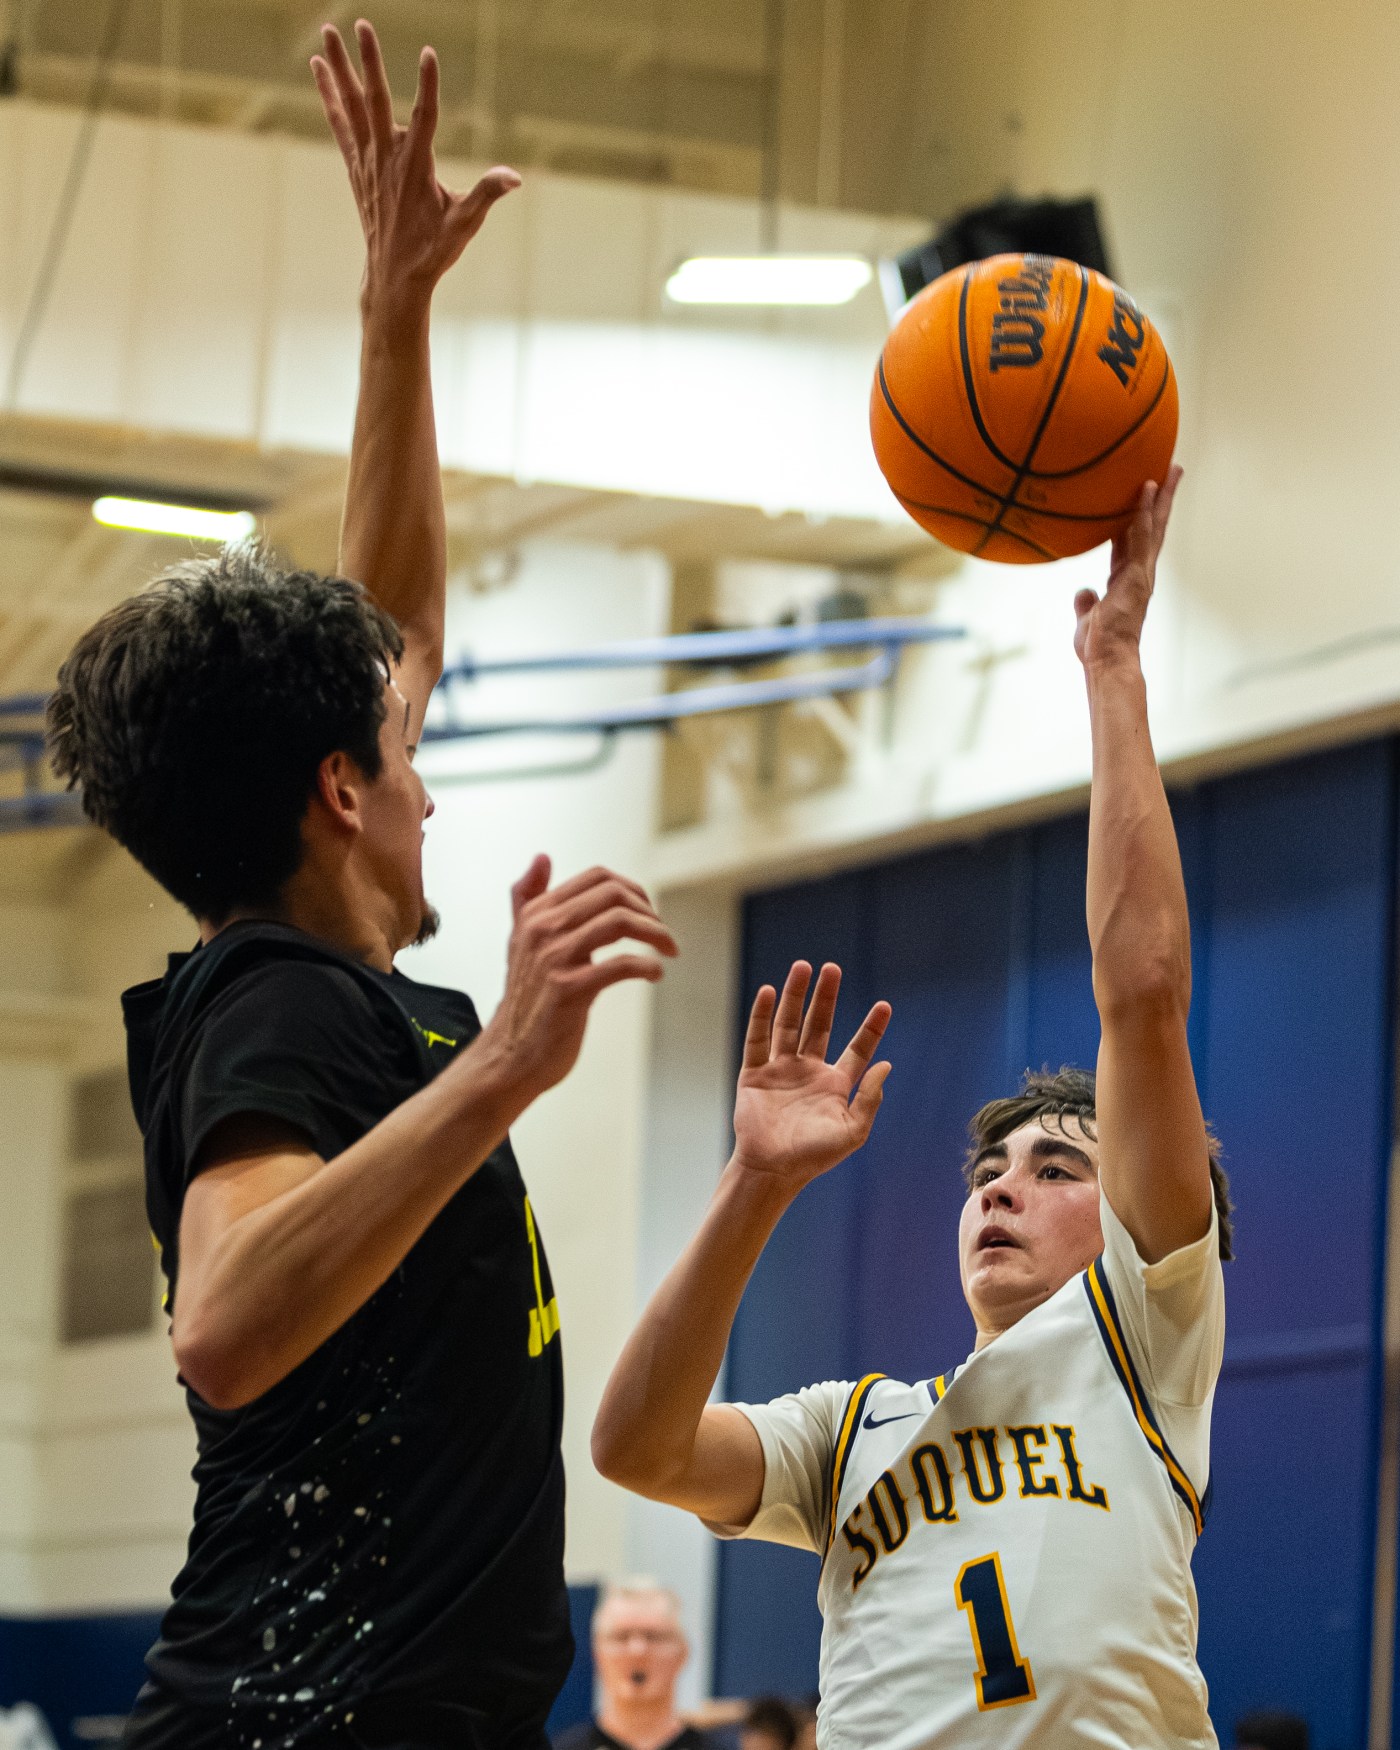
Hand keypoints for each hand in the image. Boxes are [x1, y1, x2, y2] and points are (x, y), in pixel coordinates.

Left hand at [312, 20, 519, 318]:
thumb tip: (513, 178)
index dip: (427, 86)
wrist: (395, 276)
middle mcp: (387, 158)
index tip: (428, 54)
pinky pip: (339, 123)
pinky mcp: (356, 166)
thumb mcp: (465, 224)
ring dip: (339, 68)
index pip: (424, 117)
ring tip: (327, 32)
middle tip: (360, 24)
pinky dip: (328, 95)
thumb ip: (487, 196)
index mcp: (416, 168)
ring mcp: (367, 161)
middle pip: (375, 100)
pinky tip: (318, 69)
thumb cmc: (433, 250)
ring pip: (351, 105)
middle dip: (369, 61)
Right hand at [482, 856, 678, 1101]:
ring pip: (619, 922)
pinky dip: (648, 966)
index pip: (596, 878)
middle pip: (612, 895)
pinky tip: (654, 973)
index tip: (647, 911)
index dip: (632, 890)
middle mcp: (542, 930)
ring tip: (667, 949)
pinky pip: (621, 965)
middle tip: (662, 933)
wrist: (510, 1054)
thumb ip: (528, 898)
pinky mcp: (569, 990)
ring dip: (656, 934)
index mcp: (536, 913)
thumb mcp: (521, 941)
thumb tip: (541, 857)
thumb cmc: (526, 999)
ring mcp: (554, 959)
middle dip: (648, 911)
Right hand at [732, 962, 890, 1190]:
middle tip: (832, 968)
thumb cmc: (814, 1157)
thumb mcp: (852, 1131)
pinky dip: (762, 1015)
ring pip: (789, 1024)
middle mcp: (808, 1070)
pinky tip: (770, 992)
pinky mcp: (754, 1074)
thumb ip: (868, 1099)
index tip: (885, 1006)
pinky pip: (758, 1039)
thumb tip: (886, 1065)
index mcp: (835, 1084)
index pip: (857, 1048)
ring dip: (795, 996)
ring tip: (802, 967)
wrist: (772, 1170)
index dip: (871, 1028)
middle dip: (826, 997)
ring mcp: (780, 1070)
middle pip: (820, 1024)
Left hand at [1074, 465, 1182, 671]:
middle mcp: (1139, 572)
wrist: (1106, 660)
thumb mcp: (1087, 617)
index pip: (1134, 540)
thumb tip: (1082, 592)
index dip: (1138, 516)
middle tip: (1171, 471)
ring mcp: (1141, 573)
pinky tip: (1146, 491)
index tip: (1143, 494)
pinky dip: (1143, 513)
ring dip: (1160, 497)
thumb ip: (1086, 602)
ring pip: (1153, 527)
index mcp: (1126, 579)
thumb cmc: (1098, 646)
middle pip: (1153, 527)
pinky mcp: (1136, 576)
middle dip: (1162, 498)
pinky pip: (1140, 538)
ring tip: (1168, 470)